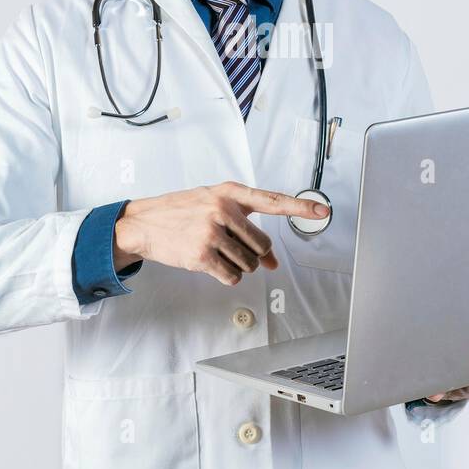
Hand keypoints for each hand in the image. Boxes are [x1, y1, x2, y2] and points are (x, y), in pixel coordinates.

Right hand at [113, 181, 329, 286]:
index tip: (323, 211)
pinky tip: (211, 263)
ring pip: (249, 264)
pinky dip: (227, 275)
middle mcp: (222, 210)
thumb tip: (273, 262)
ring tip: (217, 252)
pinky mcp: (202, 255)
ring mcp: (212, 233)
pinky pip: (232, 276)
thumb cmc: (183, 212)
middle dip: (253, 254)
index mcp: (229, 193)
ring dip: (238, 265)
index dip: (301, 207)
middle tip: (233, 248)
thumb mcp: (215, 209)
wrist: (145, 223)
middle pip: (262, 245)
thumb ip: (246, 228)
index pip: (272, 200)